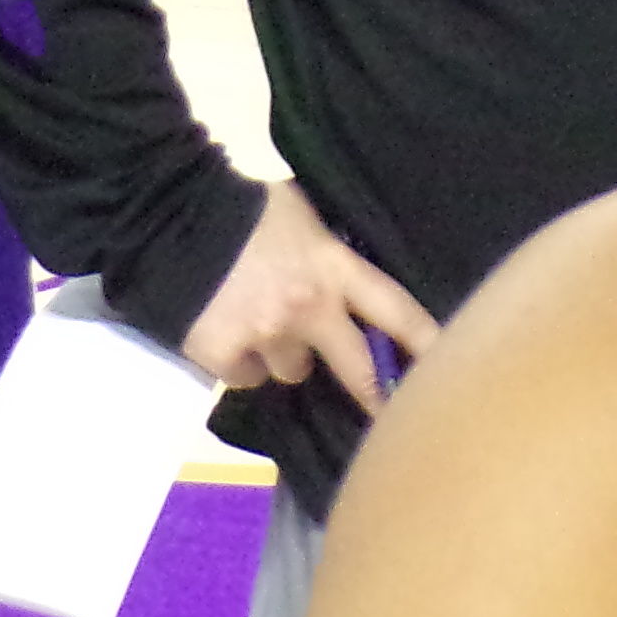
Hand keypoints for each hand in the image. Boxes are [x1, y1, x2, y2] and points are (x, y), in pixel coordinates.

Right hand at [179, 178, 437, 412]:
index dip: (427, 342)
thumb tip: (343, 269)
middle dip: (375, 394)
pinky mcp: (224, 355)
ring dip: (283, 355)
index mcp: (332, 267)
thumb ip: (326, 248)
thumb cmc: (240, 204)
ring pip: (292, 371)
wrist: (167, 214)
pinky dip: (238, 360)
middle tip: (385, 412)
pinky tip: (226, 332)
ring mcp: (265, 336)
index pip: (395, 309)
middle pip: (358, 368)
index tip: (449, 368)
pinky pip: (245, 376)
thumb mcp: (299, 213)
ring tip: (260, 325)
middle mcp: (308, 309)